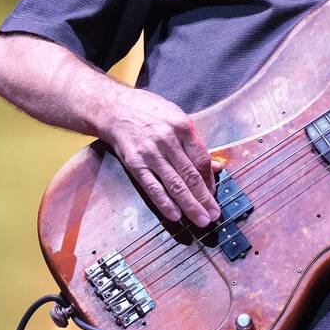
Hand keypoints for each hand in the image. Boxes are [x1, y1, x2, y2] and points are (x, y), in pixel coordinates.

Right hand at [99, 87, 220, 227]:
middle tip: (215, 215)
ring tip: (202, 219)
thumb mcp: (178, 118)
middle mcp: (168, 141)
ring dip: (190, 205)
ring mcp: (150, 154)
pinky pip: (153, 187)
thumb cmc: (150, 111)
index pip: (201, 159)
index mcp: (182, 127)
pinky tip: (176, 215)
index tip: (214, 192)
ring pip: (175, 184)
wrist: (115, 109)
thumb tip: (215, 167)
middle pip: (191, 175)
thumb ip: (196, 143)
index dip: (210, 179)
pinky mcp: (135, 164)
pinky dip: (165, 203)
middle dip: (205, 198)